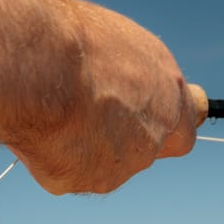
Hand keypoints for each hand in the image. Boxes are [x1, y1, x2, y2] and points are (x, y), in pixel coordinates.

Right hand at [8, 1, 196, 194]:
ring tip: (54, 107)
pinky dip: (51, 153)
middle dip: (112, 135)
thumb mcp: (123, 45)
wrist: (43, 66)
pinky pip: (63, 171)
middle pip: (136, 150)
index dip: (159, 126)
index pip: (183, 132)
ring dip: (79, 145)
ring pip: (97, 163)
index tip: (145, 119)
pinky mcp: (79, 182)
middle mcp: (151, 140)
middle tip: (81, 105)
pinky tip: (40, 126)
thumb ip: (133, 78)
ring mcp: (118, 167)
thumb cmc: (79, 41)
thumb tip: (123, 86)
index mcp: (171, 101)